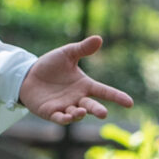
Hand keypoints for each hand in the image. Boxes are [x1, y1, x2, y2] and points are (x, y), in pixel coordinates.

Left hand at [19, 34, 135, 125]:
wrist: (28, 75)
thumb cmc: (50, 65)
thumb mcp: (67, 54)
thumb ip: (82, 49)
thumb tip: (99, 39)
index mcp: (85, 85)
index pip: (104, 91)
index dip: (117, 97)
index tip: (130, 103)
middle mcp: (78, 98)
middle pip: (91, 106)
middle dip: (97, 110)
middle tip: (103, 113)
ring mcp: (65, 107)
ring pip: (76, 114)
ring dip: (79, 114)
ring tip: (81, 111)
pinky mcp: (51, 112)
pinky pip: (59, 118)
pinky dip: (64, 119)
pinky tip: (67, 117)